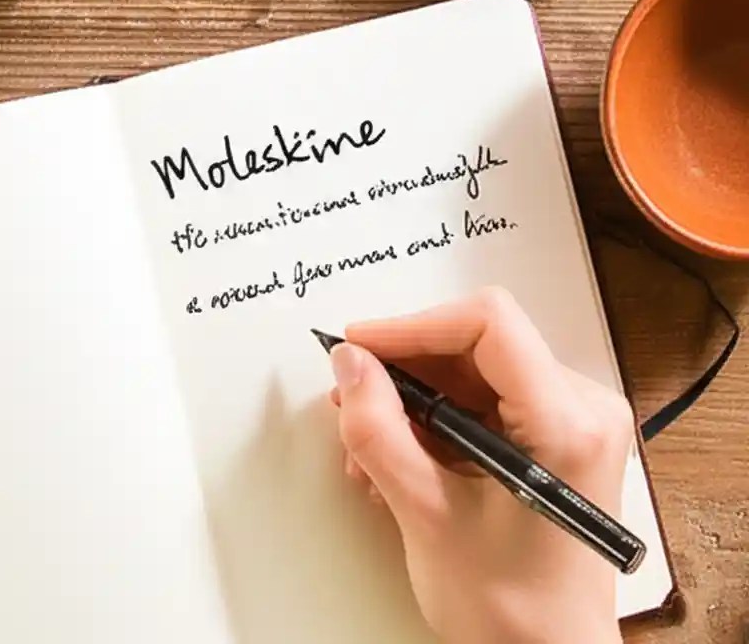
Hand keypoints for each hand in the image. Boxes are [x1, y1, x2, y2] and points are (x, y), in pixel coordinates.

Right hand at [330, 287, 631, 643]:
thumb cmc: (513, 609)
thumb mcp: (426, 515)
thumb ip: (379, 430)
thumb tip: (351, 366)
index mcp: (568, 424)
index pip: (488, 324)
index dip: (411, 327)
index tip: (359, 348)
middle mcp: (583, 411)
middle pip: (477, 345)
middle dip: (405, 371)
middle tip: (351, 401)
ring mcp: (571, 424)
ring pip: (473, 373)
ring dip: (413, 402)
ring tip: (370, 449)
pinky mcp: (554, 440)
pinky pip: (484, 402)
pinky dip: (434, 423)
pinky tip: (399, 460)